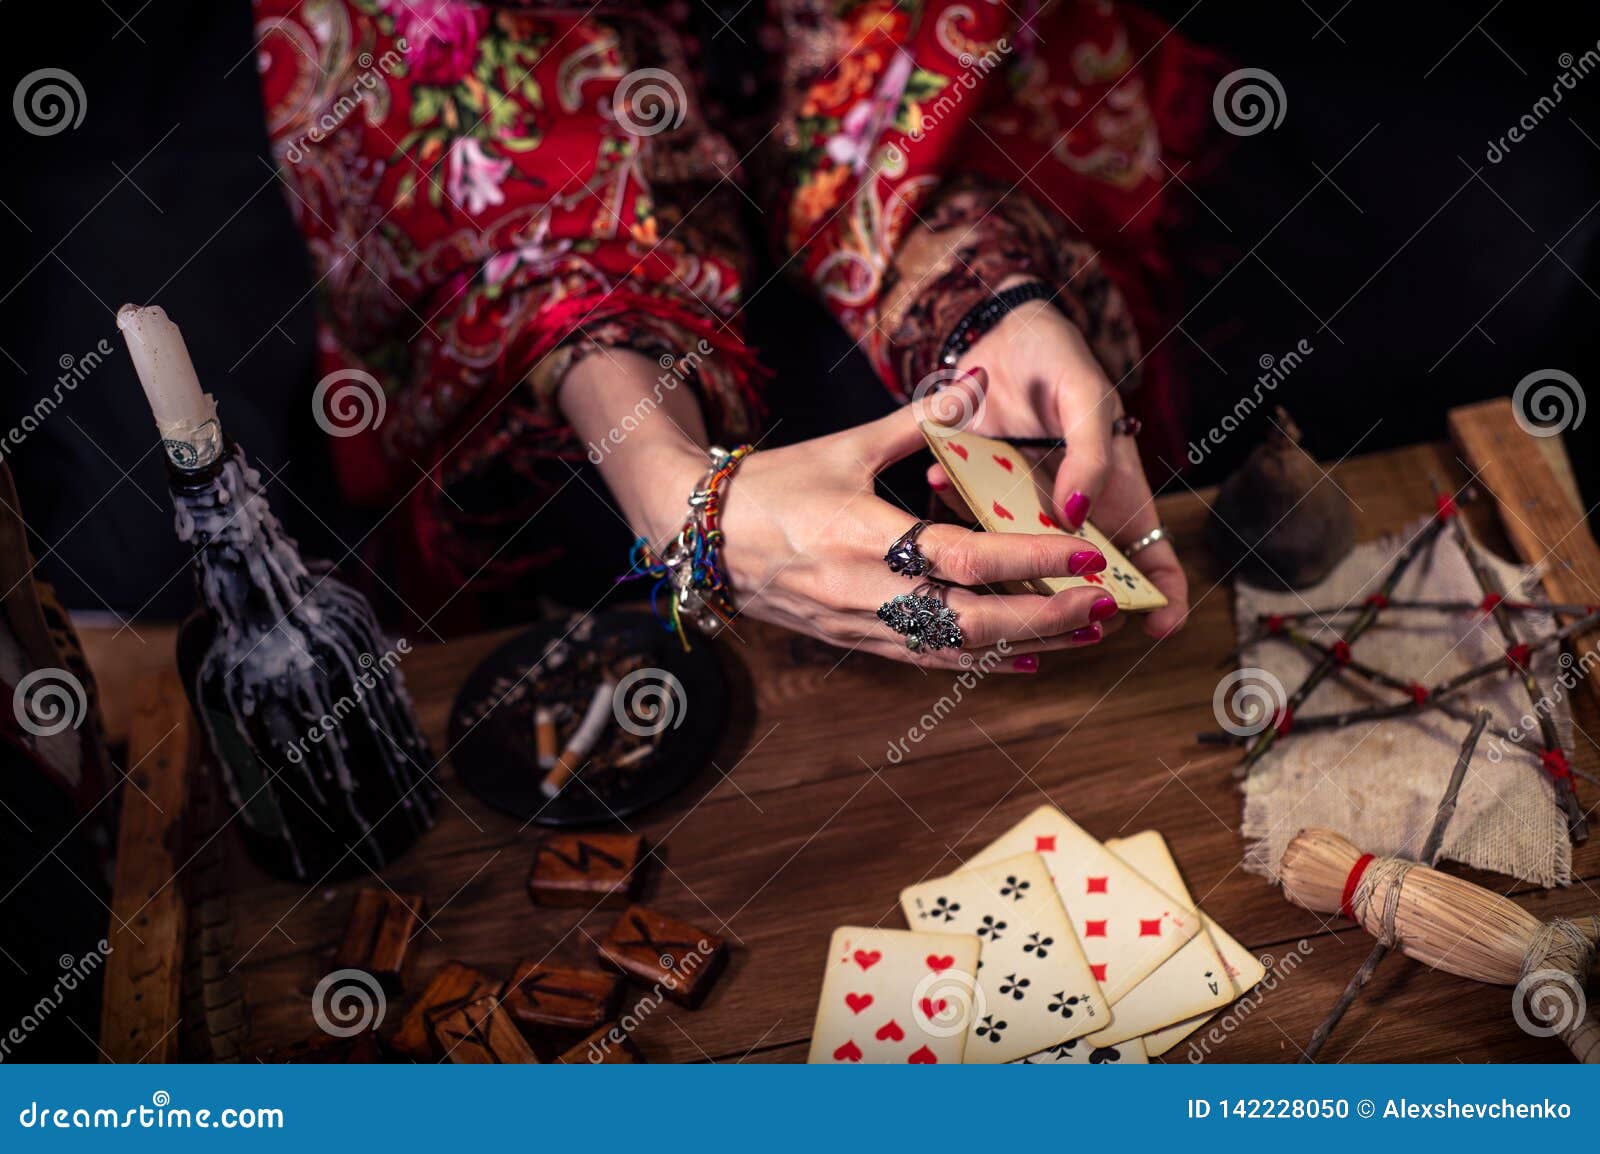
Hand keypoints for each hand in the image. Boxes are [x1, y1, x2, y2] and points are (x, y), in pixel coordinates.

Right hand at [707, 380, 1125, 668]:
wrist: (703, 539)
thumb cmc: (774, 486)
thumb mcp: (844, 445)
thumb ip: (917, 419)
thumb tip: (975, 380)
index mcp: (864, 537)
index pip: (964, 557)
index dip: (1029, 560)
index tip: (1085, 555)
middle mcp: (866, 593)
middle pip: (972, 621)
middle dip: (1045, 618)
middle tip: (1104, 606)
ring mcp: (862, 626)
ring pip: (958, 650)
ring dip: (1027, 645)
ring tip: (1086, 633)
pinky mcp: (858, 643)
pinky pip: (931, 659)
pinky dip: (984, 660)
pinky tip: (1027, 657)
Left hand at [929, 293, 1188, 638]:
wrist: (995, 337)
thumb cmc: (1058, 361)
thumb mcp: (1086, 397)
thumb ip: (1090, 454)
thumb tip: (1077, 515)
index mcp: (1116, 496)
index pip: (1152, 562)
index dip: (1163, 601)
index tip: (1154, 626)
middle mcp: (1073, 517)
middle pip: (1080, 582)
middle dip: (1065, 602)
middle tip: (1041, 592)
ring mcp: (1024, 514)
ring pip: (1019, 566)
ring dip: (998, 562)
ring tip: (977, 533)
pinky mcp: (979, 500)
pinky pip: (966, 523)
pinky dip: (952, 507)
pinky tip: (939, 474)